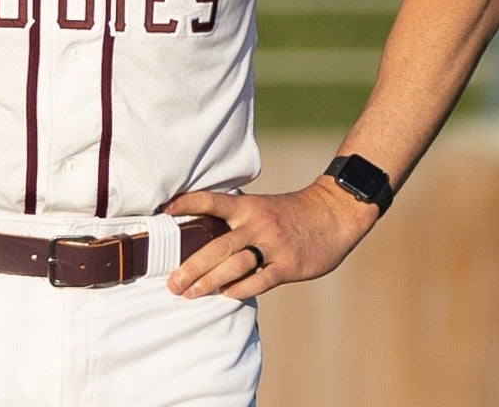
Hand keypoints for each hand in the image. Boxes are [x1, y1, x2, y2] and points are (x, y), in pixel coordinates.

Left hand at [162, 177, 380, 300]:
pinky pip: (259, 281)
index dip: (187, 204)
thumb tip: (202, 236)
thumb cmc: (291, 214)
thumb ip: (237, 219)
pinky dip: (239, 290)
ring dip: (209, 282)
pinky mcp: (288, 264)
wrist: (334, 214)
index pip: (212, 202)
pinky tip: (226, 295)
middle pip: (217, 246)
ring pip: (234, 266)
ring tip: (189, 293)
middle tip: (171, 283)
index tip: (164, 211)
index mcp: (248, 207)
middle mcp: (258, 224)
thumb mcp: (263, 207)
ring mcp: (273, 245)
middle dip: (191, 266)